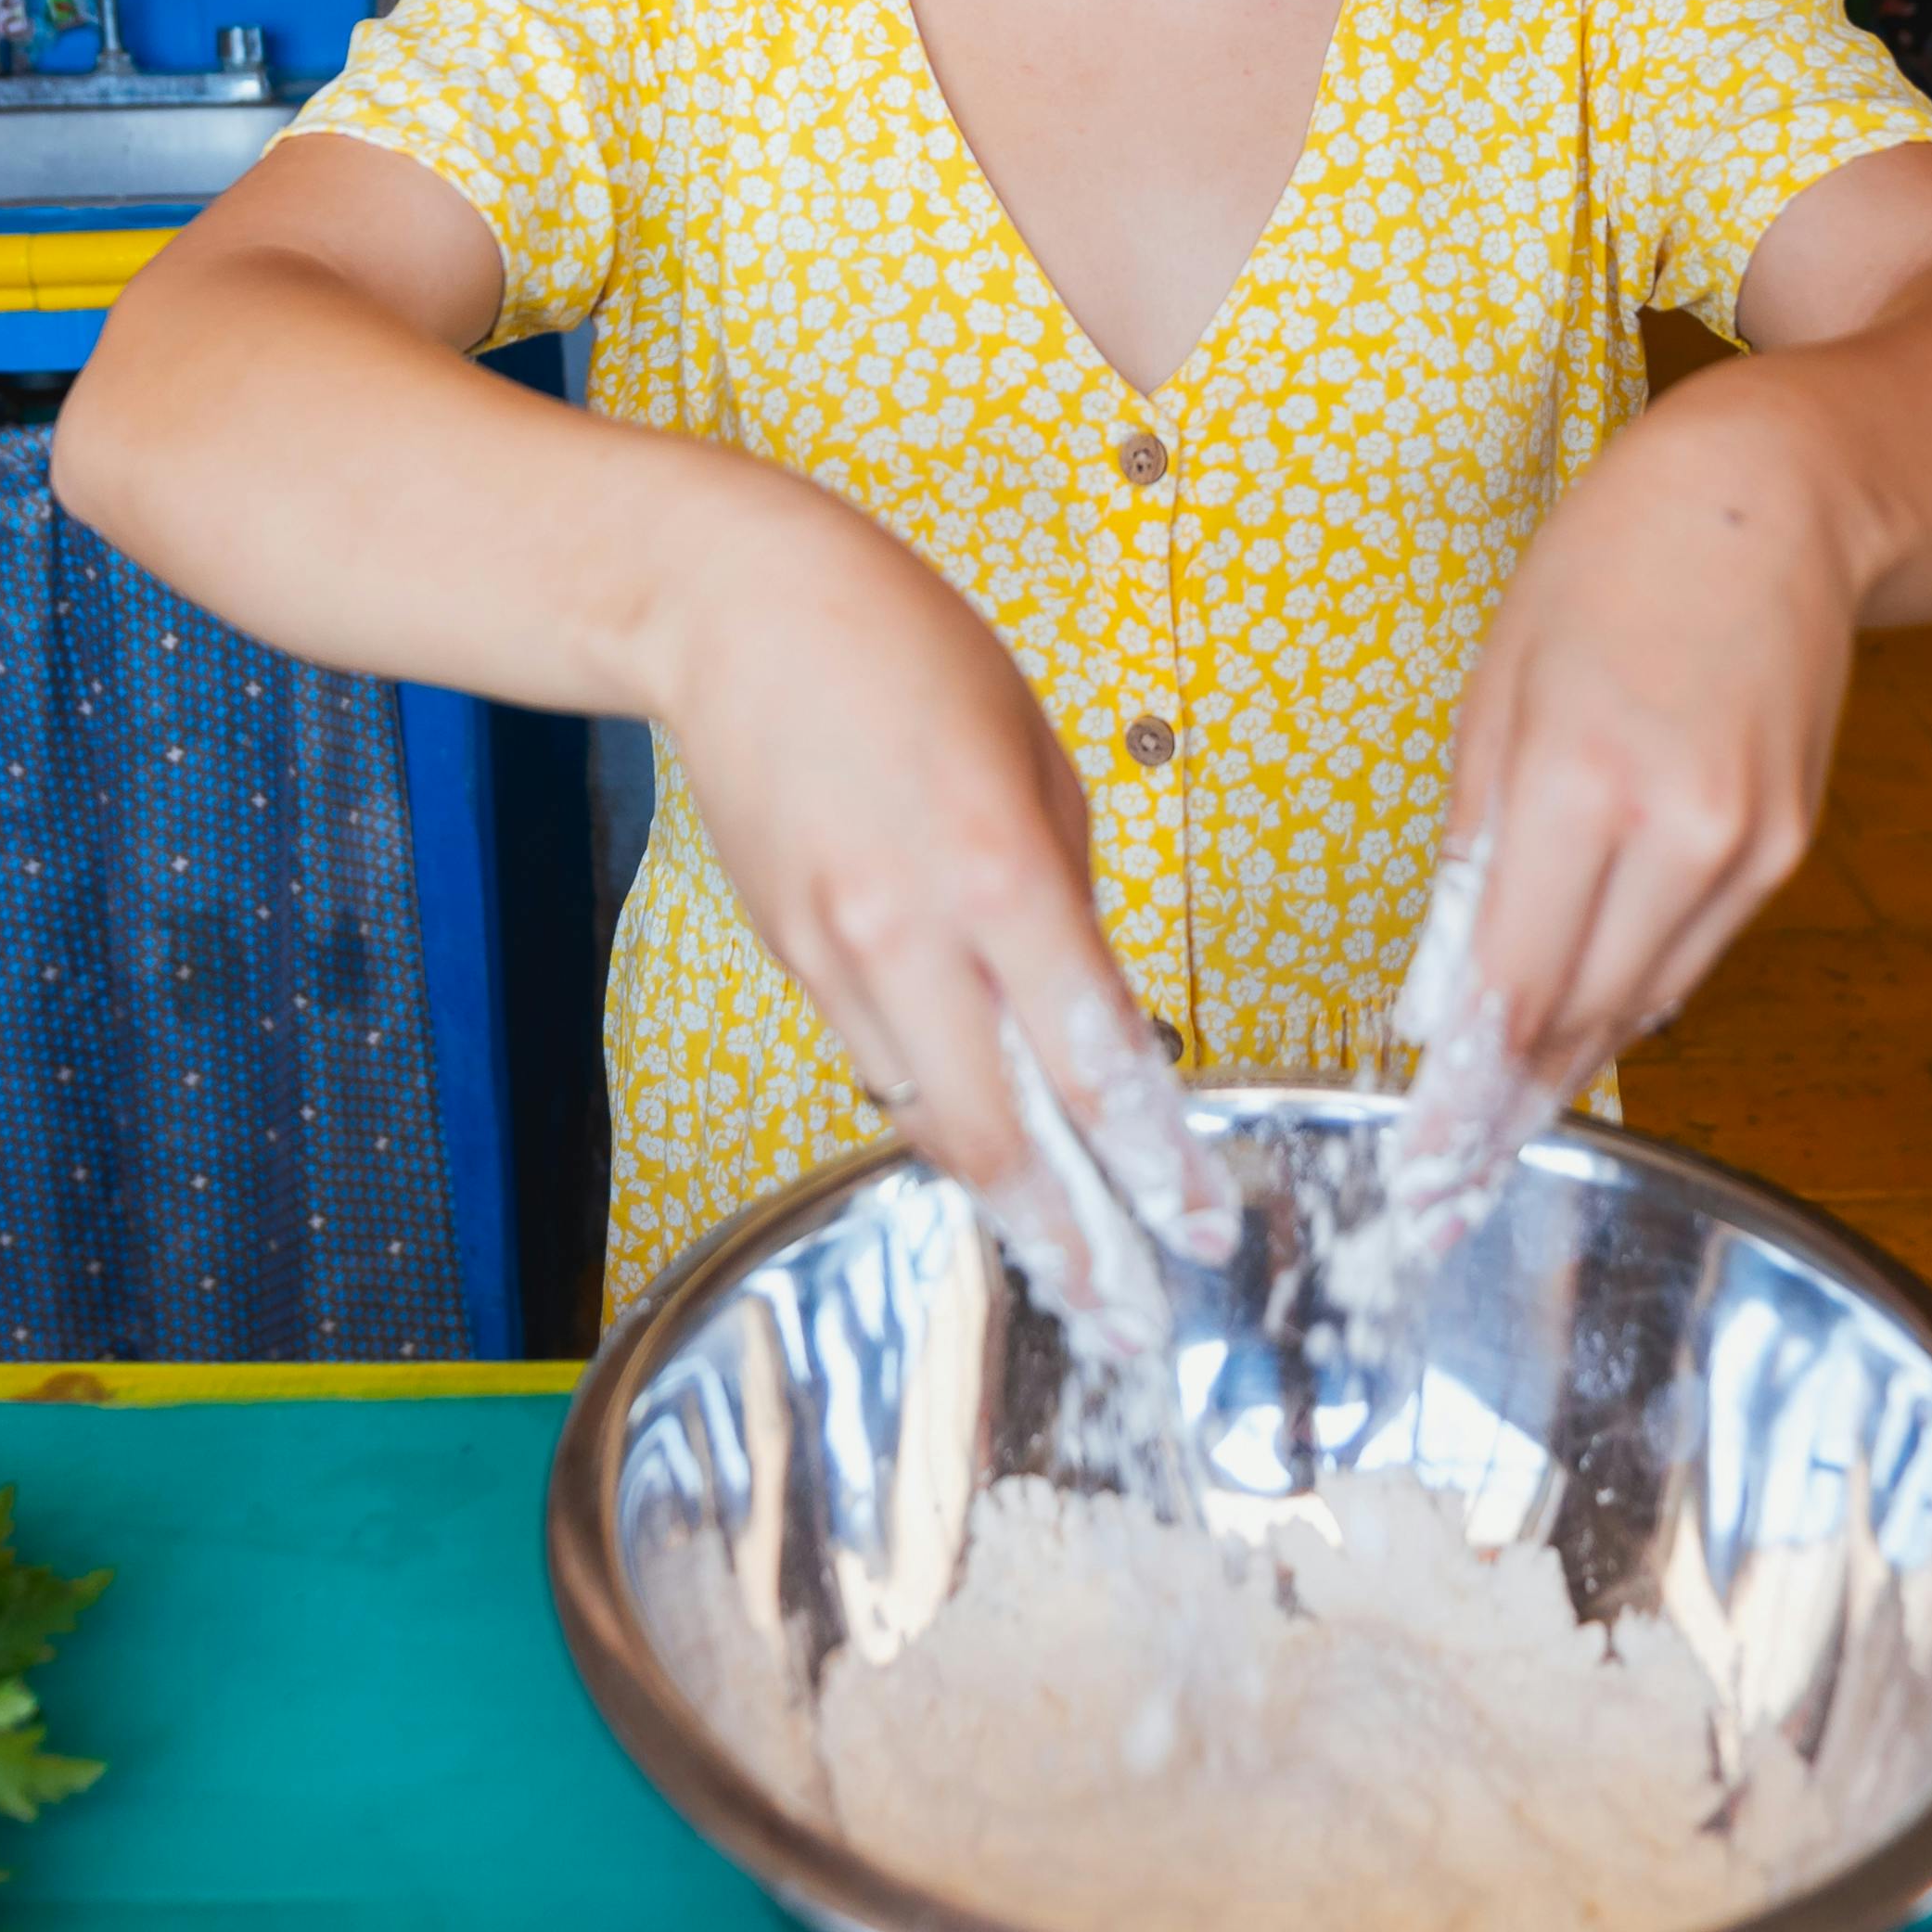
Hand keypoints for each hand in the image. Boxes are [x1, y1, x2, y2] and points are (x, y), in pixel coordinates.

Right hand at [645, 459, 1232, 1300]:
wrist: (729, 612)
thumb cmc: (903, 649)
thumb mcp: (1036, 758)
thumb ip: (1067, 897)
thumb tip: (1095, 1009)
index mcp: (996, 870)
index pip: (1092, 1057)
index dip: (1153, 1161)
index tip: (1202, 1224)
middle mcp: (906, 935)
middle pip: (998, 1136)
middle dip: (1074, 1243)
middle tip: (1134, 1320)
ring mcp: (833, 958)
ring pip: (930, 1121)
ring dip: (1007, 1202)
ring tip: (1074, 1268)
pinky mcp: (789, 960)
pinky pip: (880, 1066)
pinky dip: (943, 1117)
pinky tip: (993, 1152)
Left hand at [1435, 372, 1871, 1110]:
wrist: (1780, 500)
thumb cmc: (1613, 564)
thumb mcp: (1498, 688)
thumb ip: (1472, 851)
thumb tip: (1443, 993)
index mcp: (1584, 777)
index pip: (1515, 980)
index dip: (1463, 1085)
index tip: (1420, 1157)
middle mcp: (1682, 827)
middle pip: (1583, 1013)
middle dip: (1509, 1102)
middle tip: (1447, 1175)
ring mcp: (1752, 844)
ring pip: (1644, 1001)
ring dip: (1569, 1063)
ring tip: (1497, 1124)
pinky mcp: (1790, 847)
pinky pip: (1694, 953)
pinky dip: (1630, 993)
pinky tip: (1577, 1020)